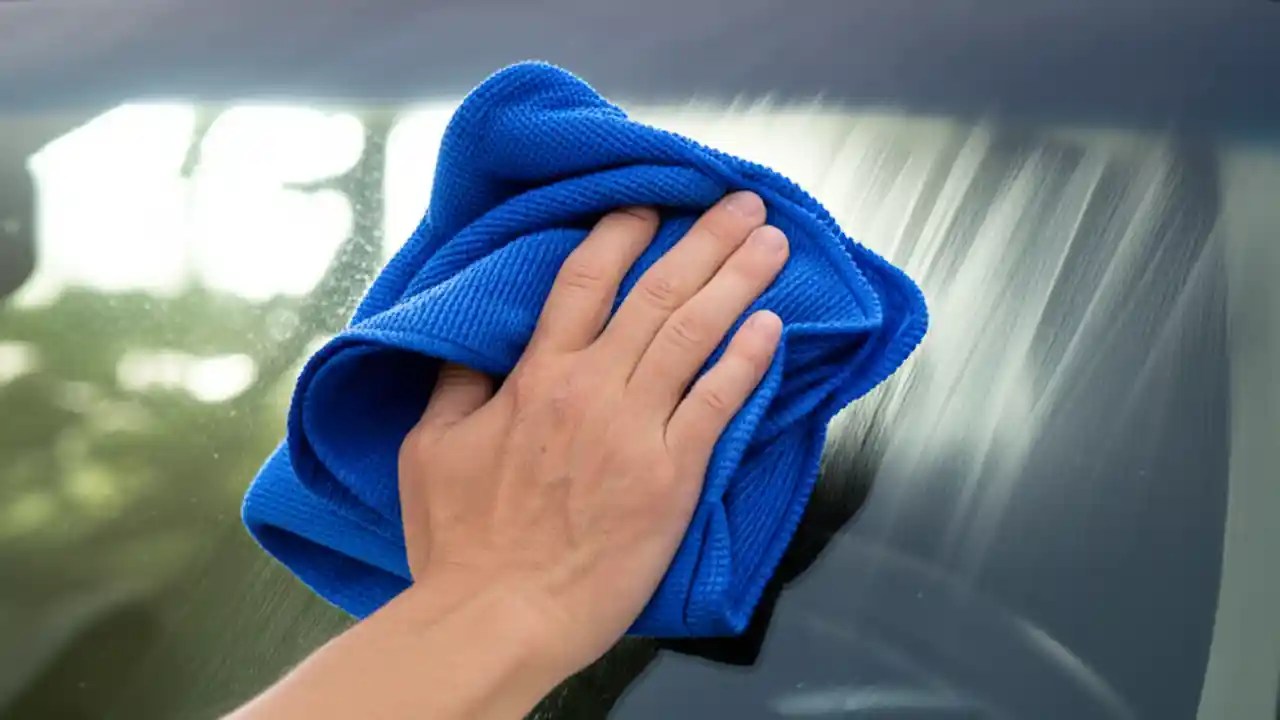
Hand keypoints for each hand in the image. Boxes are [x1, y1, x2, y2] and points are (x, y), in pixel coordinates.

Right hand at [397, 191, 787, 672]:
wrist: (496, 617)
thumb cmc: (460, 544)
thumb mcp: (431, 450)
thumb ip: (457, 388)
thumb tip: (469, 348)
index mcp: (535, 377)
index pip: (584, 279)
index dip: (621, 232)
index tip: (649, 205)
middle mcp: (591, 388)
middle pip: (657, 293)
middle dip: (705, 240)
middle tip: (741, 203)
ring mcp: (635, 430)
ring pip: (695, 333)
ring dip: (739, 279)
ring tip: (772, 242)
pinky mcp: (672, 475)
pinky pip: (718, 402)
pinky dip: (748, 359)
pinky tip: (774, 324)